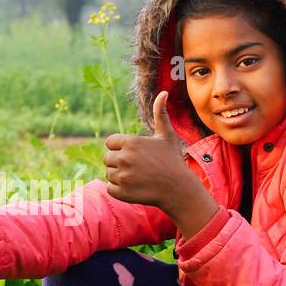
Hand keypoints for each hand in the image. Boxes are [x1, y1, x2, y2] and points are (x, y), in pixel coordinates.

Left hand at [102, 91, 194, 211]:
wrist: (178, 189)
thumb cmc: (172, 160)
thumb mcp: (167, 136)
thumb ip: (160, 114)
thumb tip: (164, 92)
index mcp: (131, 142)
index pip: (110, 143)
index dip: (120, 148)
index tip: (134, 154)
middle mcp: (124, 158)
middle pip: (107, 159)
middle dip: (118, 162)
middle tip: (137, 168)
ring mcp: (122, 176)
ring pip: (108, 174)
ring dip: (119, 177)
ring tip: (138, 178)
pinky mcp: (122, 192)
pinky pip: (110, 189)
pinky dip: (119, 190)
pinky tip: (135, 187)